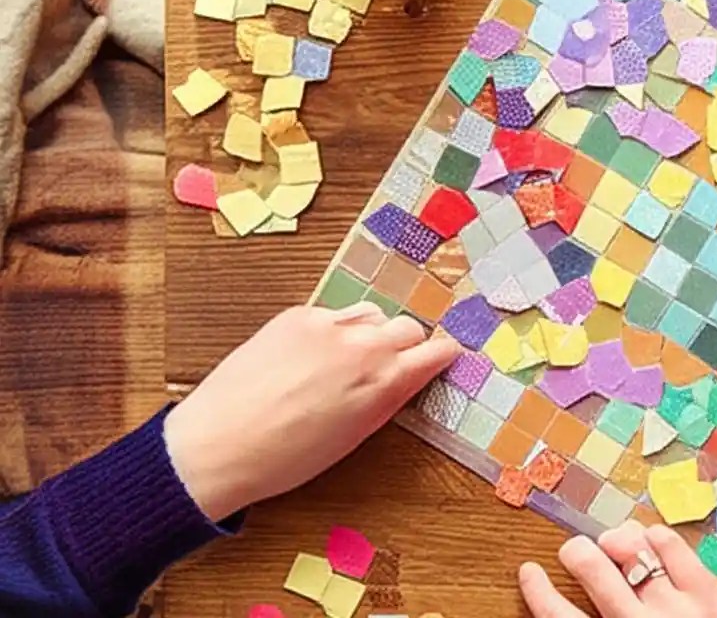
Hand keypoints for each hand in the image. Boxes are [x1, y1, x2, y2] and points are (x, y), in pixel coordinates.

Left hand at [163, 302, 459, 520]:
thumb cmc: (286, 457)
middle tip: (392, 365)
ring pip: (371, 314)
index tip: (441, 359)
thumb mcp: (354, 436)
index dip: (442, 356)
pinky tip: (312, 357)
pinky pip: (332, 314)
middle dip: (406, 344)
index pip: (436, 351)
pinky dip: (332, 331)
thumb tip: (409, 379)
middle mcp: (362, 344)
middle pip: (407, 327)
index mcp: (384, 380)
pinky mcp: (296, 315)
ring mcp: (328, 325)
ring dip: (371, 332)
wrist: (219, 444)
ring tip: (350, 360)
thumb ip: (388, 399)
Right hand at [518, 521, 716, 617]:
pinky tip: (650, 540)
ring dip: (615, 540)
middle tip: (574, 551)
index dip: (539, 590)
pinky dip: (655, 537)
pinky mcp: (707, 593)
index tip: (530, 572)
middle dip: (576, 551)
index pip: (559, 616)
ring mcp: (675, 606)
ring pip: (632, 549)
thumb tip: (573, 611)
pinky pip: (671, 546)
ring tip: (611, 542)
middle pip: (593, 569)